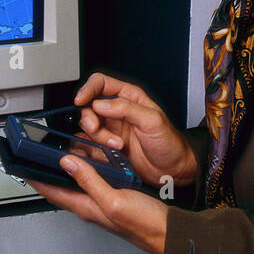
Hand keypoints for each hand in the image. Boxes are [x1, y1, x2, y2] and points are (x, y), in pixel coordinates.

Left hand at [25, 155, 170, 253]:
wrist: (170, 234)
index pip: (51, 191)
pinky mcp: (114, 197)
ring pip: (77, 181)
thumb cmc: (145, 225)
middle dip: (48, 169)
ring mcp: (102, 202)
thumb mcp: (114, 200)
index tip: (21, 164)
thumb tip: (67, 163)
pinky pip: (94, 180)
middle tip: (39, 152)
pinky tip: (92, 158)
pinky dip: (88, 167)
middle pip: (61, 185)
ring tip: (60, 150)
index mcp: (86, 207)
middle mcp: (90, 205)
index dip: (34, 178)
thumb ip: (89, 181)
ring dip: (67, 166)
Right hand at [68, 71, 199, 191]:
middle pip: (89, 106)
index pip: (100, 83)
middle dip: (91, 119)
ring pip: (88, 126)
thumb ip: (126, 108)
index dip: (87, 90)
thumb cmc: (169, 143)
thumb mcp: (152, 121)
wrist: (173, 170)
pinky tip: (107, 153)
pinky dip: (93, 149)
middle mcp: (116, 110)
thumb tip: (100, 104)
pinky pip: (90, 143)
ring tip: (116, 145)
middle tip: (98, 129)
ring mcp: (111, 128)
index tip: (80, 101)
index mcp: (128, 96)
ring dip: (97, 137)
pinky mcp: (107, 146)